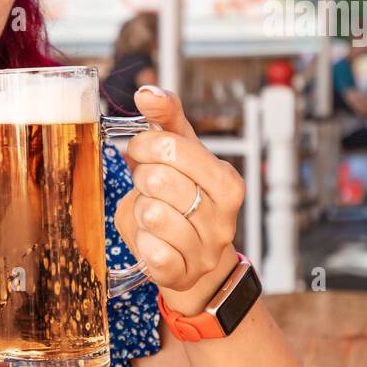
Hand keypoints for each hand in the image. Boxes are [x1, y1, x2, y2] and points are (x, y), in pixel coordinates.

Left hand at [114, 86, 243, 308]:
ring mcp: (206, 249)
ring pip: (152, 215)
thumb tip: (147, 92)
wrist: (194, 259)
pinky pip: (151, 252)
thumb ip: (166, 119)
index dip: (145, 145)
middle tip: (148, 187)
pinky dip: (141, 242)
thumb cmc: (184, 198)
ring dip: (140, 211)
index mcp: (227, 180)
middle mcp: (224, 216)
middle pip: (159, 179)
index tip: (141, 150)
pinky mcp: (184, 274)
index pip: (174, 147)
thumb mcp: (181, 155)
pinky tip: (151, 239)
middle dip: (142, 179)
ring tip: (151, 213)